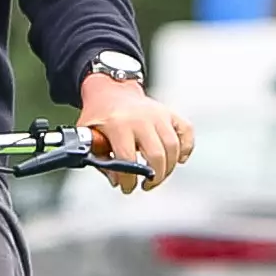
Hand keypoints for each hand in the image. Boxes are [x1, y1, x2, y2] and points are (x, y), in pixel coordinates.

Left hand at [80, 74, 192, 193]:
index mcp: (117, 124)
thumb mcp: (88, 136)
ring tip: (158, 176)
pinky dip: (186, 148)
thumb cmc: (99, 114)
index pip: (128, 160)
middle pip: (157, 156)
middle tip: (147, 185)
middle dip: (154, 178)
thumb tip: (117, 180)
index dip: (129, 180)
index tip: (127, 188)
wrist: (111, 88)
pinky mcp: (169, 112)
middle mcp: (141, 118)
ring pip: (173, 147)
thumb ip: (100, 160)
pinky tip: (178, 159)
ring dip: (169, 168)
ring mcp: (158, 114)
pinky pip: (186, 132)